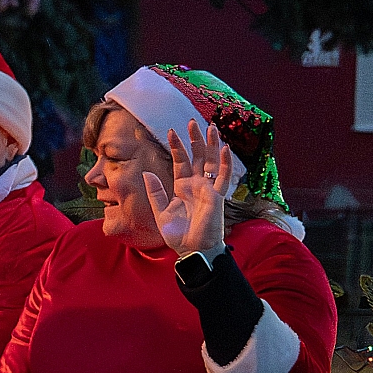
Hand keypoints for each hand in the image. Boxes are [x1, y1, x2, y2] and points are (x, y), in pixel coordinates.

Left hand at [142, 119, 230, 255]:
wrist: (191, 250)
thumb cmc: (178, 235)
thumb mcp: (161, 212)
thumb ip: (155, 193)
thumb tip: (146, 173)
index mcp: (182, 188)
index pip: (180, 162)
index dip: (177, 147)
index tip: (171, 131)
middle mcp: (196, 185)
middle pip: (197, 157)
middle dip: (195, 139)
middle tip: (192, 122)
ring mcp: (208, 189)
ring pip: (211, 162)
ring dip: (211, 145)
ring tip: (210, 127)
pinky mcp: (217, 196)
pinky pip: (224, 177)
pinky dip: (225, 163)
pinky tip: (225, 148)